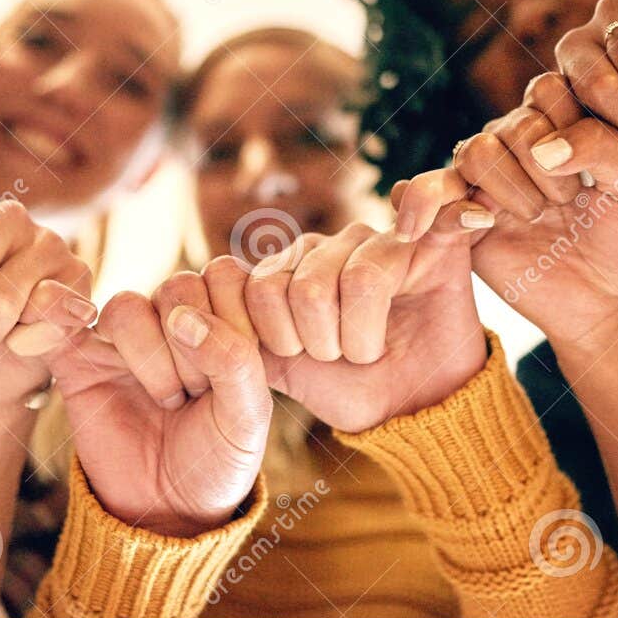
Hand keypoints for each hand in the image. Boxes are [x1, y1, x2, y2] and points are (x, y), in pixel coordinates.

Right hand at [46, 287, 271, 536]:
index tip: (235, 376)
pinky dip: (64, 321)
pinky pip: (62, 321)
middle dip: (192, 347)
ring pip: (127, 306)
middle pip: (177, 288)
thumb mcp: (249, 414)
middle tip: (197, 394)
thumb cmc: (218, 458)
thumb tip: (183, 316)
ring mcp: (124, 340)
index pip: (224, 274)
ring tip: (168, 399)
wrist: (171, 510)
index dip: (232, 321)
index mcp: (222, 318)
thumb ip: (235, 359)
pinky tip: (98, 358)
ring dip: (151, 356)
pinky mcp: (78, 362)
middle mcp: (172, 319)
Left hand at [218, 222, 487, 433]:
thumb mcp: (285, 371)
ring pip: (352, 280)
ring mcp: (382, 239)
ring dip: (363, 338)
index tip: (307, 360)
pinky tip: (416, 225)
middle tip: (347, 357)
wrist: (418, 413)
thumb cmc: (354, 390)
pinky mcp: (436, 237)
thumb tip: (181, 320)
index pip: (258, 289)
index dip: (281, 341)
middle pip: (302, 288)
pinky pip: (422, 205)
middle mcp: (334, 244)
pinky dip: (424, 204)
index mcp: (292, 267)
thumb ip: (239, 343)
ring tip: (374, 347)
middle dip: (324, 345)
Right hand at [396, 76, 617, 356]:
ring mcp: (489, 178)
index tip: (597, 175)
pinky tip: (484, 224)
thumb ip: (602, 143)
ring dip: (511, 187)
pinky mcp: (462, 216)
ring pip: (476, 150)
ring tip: (536, 216)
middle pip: (514, 123)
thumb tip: (541, 149)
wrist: (602, 302)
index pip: (547, 89)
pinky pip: (437, 191)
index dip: (571, 129)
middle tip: (568, 204)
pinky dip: (454, 205)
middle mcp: (520, 143)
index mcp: (561, 122)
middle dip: (548, 170)